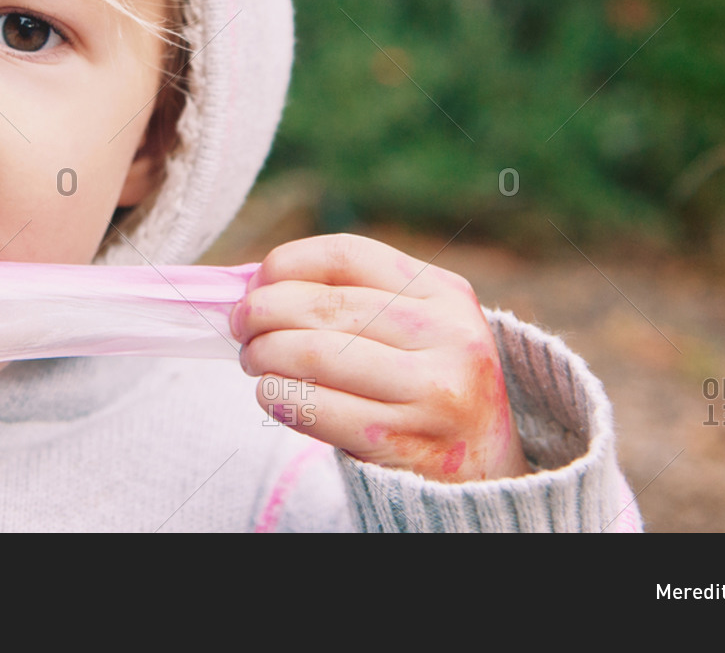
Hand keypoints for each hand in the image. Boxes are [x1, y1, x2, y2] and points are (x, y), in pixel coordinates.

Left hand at [229, 233, 529, 482]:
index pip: (347, 255)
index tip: (256, 283)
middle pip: (325, 306)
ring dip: (264, 355)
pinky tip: (269, 394)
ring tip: (252, 361)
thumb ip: (353, 297)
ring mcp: (434, 391)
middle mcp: (449, 336)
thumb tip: (255, 281)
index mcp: (446, 293)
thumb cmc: (425, 385)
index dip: (287, 263)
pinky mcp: (407, 442)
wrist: (483, 470)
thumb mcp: (418, 328)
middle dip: (263, 312)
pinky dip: (277, 396)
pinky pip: (318, 409)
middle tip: (241, 328)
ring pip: (314, 355)